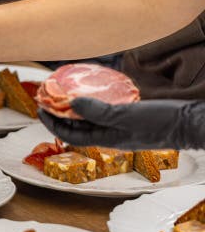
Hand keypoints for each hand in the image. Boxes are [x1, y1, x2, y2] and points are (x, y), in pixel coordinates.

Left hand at [38, 97, 204, 149]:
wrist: (191, 123)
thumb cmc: (160, 123)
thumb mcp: (126, 116)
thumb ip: (98, 112)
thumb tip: (71, 104)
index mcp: (106, 140)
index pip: (70, 134)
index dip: (52, 122)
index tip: (40, 108)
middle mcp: (110, 135)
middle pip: (78, 126)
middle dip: (60, 114)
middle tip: (47, 97)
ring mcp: (121, 127)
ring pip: (90, 119)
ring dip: (75, 108)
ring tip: (64, 93)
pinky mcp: (131, 117)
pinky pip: (105, 112)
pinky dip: (94, 103)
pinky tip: (93, 91)